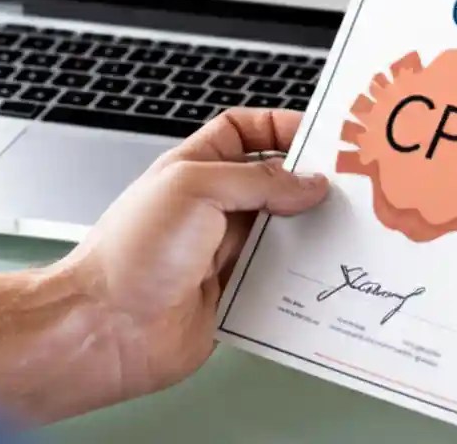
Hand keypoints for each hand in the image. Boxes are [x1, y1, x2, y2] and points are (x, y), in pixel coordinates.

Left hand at [53, 108, 328, 404]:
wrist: (104, 328)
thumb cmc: (130, 253)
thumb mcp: (197, 189)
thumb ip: (259, 180)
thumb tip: (309, 183)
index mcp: (197, 170)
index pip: (246, 133)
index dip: (282, 128)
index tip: (322, 136)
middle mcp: (213, 210)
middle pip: (276, 185)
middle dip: (311, 186)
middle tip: (351, 188)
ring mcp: (224, 254)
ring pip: (286, 236)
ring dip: (312, 236)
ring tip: (346, 233)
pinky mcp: (235, 296)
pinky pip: (281, 284)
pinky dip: (302, 282)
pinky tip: (321, 278)